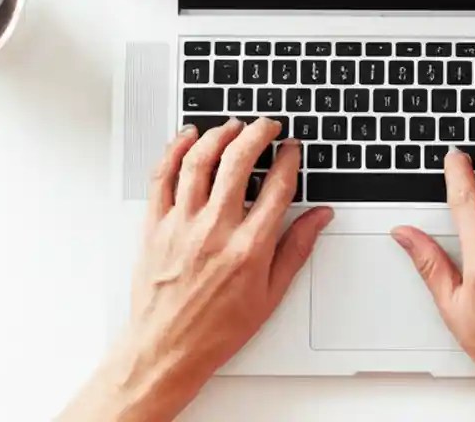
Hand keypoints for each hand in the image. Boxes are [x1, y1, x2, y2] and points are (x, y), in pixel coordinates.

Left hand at [60, 118, 332, 421]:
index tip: (292, 148)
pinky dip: (175, 150)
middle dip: (258, 133)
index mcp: (249, 248)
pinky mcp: (155, 226)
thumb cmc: (217, 329)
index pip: (276, 187)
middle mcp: (215, 230)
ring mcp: (181, 225)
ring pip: (199, 161)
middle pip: (238, 161)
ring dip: (219, 135)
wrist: (166, 349)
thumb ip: (297, 248)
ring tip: (233, 125)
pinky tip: (187, 138)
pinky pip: (162, 176)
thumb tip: (319, 217)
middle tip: (267, 126)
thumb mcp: (271, 294)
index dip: (288, 159)